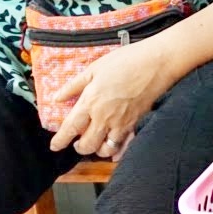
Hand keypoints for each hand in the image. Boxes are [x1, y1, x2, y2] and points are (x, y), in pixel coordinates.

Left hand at [49, 41, 178, 156]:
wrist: (157, 62)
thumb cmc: (126, 61)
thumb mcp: (94, 68)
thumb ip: (74, 86)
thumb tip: (57, 98)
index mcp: (90, 102)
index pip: (70, 128)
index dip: (60, 140)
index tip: (55, 146)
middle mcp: (104, 117)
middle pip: (87, 145)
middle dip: (79, 147)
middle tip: (77, 144)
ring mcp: (122, 123)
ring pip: (106, 149)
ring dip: (98, 150)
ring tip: (96, 144)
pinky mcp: (138, 123)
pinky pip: (126, 145)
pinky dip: (119, 152)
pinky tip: (115, 152)